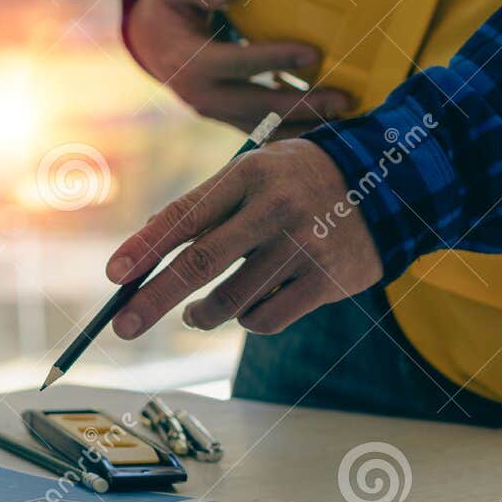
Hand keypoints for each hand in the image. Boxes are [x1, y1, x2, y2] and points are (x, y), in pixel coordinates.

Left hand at [105, 139, 383, 336]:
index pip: (185, 215)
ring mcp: (304, 247)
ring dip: (201, 315)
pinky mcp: (327, 282)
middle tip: (122, 326)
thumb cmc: (297, 182)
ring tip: (194, 313)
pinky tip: (250, 306)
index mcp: (249, 174)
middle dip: (153, 299)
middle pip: (201, 263)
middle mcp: (276, 209)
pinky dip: (247, 320)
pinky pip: (265, 319)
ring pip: (230, 301)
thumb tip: (144, 246)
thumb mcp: (253, 174)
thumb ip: (204, 206)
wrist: (388, 185)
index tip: (113, 274)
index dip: (145, 246)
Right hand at [126, 0, 350, 134]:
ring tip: (344, 118)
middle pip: (257, 106)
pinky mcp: (225, 118)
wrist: (147, 41)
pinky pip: (262, 130)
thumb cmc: (170, 5)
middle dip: (302, 105)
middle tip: (343, 101)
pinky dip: (293, 131)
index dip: (274, 60)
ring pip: (262, 126)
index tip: (313, 54)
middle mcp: (201, 95)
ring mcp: (213, 111)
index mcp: (190, 61)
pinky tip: (325, 125)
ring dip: (303, 125)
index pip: (237, 64)